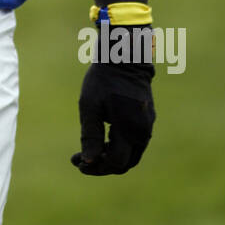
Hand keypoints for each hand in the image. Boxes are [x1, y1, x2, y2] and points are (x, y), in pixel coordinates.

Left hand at [72, 26, 155, 174]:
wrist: (125, 56)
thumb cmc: (104, 79)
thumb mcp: (90, 106)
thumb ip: (90, 135)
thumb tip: (89, 162)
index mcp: (129, 128)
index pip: (115, 162)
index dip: (96, 168)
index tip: (77, 161)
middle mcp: (142, 131)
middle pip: (125, 163)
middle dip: (103, 166)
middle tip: (81, 160)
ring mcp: (147, 125)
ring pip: (132, 155)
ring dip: (111, 157)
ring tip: (90, 150)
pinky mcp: (147, 119)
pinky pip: (135, 143)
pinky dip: (119, 147)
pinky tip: (102, 139)